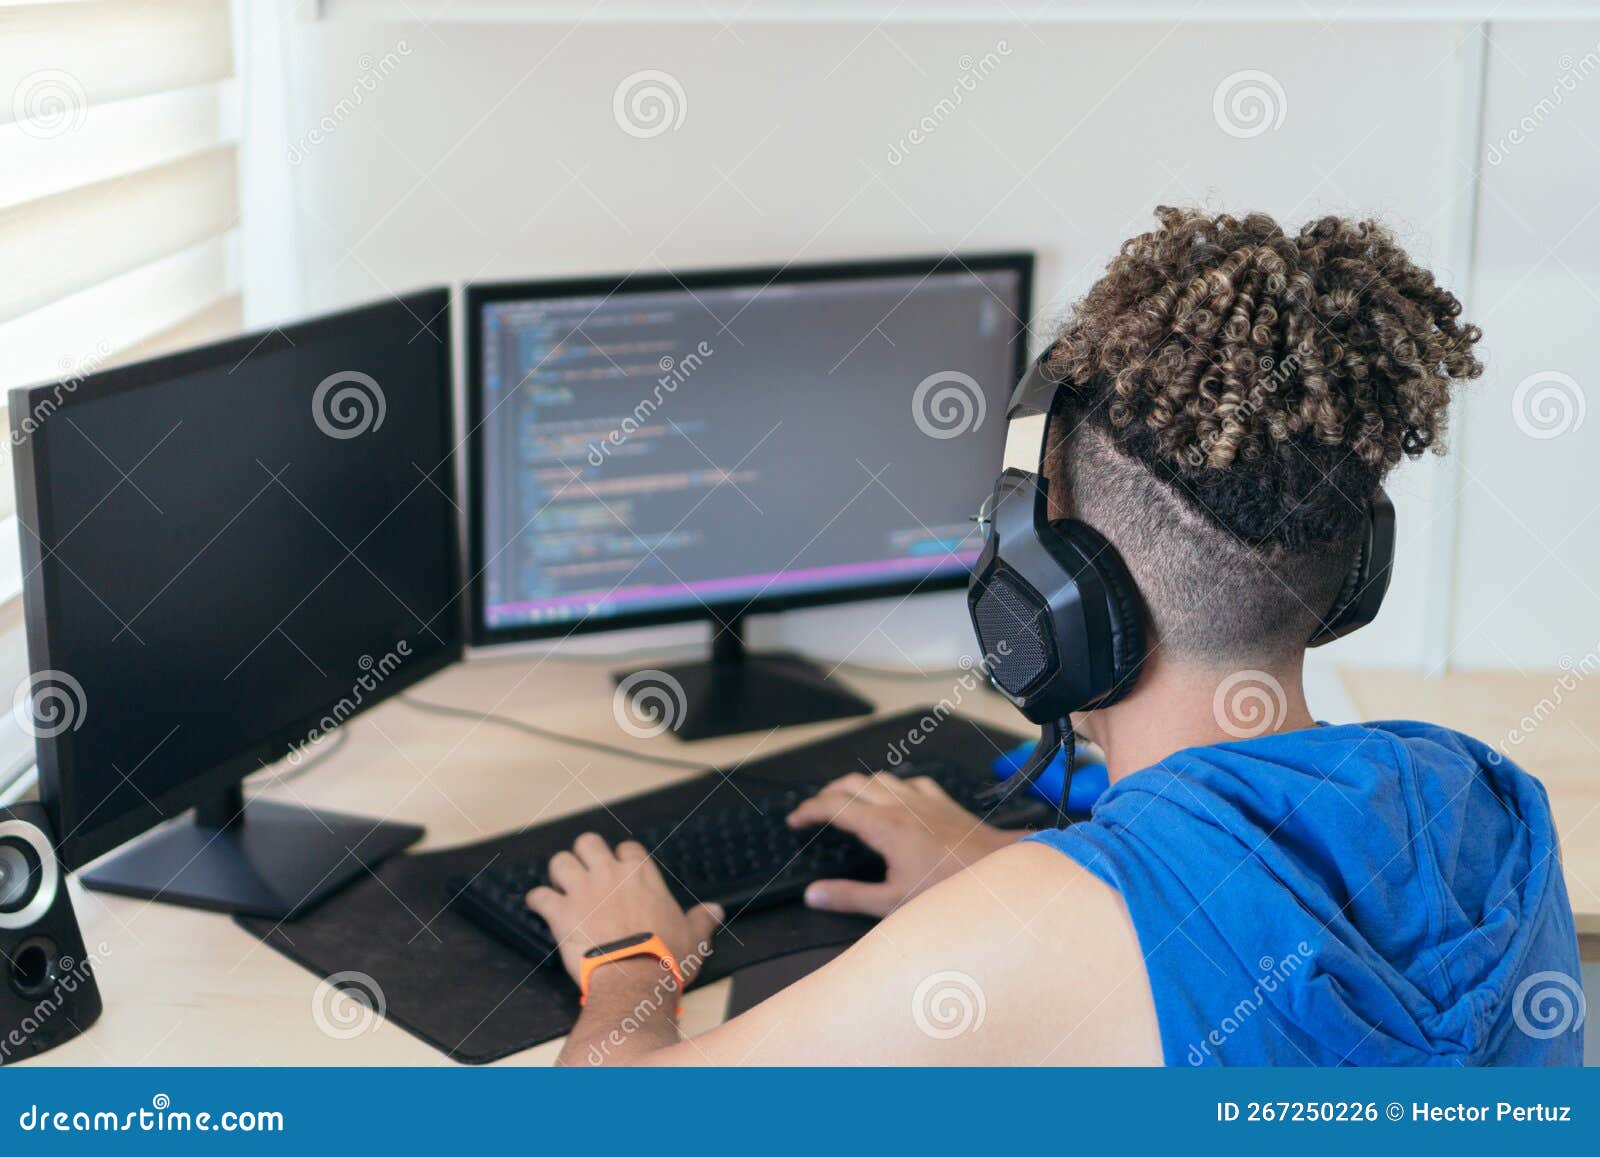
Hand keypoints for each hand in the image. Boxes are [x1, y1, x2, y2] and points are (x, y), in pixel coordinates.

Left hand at [526, 833, 722, 988]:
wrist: (634, 977)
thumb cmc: (664, 957)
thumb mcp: (693, 936)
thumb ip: (702, 919)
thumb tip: (715, 910)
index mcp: (641, 875)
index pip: (628, 850)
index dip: (622, 858)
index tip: (621, 870)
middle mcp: (609, 874)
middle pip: (588, 843)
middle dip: (585, 853)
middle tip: (586, 870)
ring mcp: (582, 891)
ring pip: (560, 861)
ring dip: (559, 872)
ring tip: (561, 883)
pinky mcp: (560, 912)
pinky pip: (539, 896)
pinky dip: (537, 900)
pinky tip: (539, 905)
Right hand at [786, 772, 1022, 916]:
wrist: (997, 871)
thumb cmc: (949, 887)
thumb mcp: (893, 902)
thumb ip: (850, 896)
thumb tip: (815, 894)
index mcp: (883, 826)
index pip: (833, 806)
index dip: (809, 811)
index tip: (796, 820)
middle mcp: (901, 805)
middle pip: (852, 783)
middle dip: (827, 793)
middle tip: (814, 811)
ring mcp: (923, 799)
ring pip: (880, 777)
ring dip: (856, 785)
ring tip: (846, 799)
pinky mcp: (943, 801)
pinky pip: (911, 781)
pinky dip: (893, 785)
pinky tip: (896, 797)